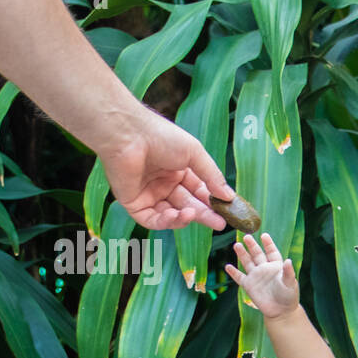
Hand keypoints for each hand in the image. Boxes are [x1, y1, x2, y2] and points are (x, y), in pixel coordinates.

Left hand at [97, 107, 233, 230]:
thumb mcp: (194, 153)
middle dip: (204, 214)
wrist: (128, 134)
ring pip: (171, 215)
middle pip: (187, 205)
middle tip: (219, 224)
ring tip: (194, 215)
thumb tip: (229, 197)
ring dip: (184, 218)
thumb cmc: (160, 136)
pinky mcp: (133, 203)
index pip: (199, 191)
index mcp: (177, 170)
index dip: (213, 202)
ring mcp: (148, 194)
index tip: (227, 211)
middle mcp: (163, 183)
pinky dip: (165, 221)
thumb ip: (212, 176)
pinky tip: (176, 215)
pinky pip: (152, 219)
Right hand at [225, 234, 298, 318]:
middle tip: (246, 236)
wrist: (281, 311)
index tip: (264, 235)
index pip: (271, 252)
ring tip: (237, 245)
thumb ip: (288, 272)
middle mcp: (265, 269)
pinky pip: (239, 277)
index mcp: (276, 266)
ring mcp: (256, 276)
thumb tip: (288, 261)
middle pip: (257, 254)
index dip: (268, 243)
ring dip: (242, 254)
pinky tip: (227, 266)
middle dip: (252, 245)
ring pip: (247, 262)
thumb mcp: (290, 283)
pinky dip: (233, 272)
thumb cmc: (289, 296)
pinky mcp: (249, 286)